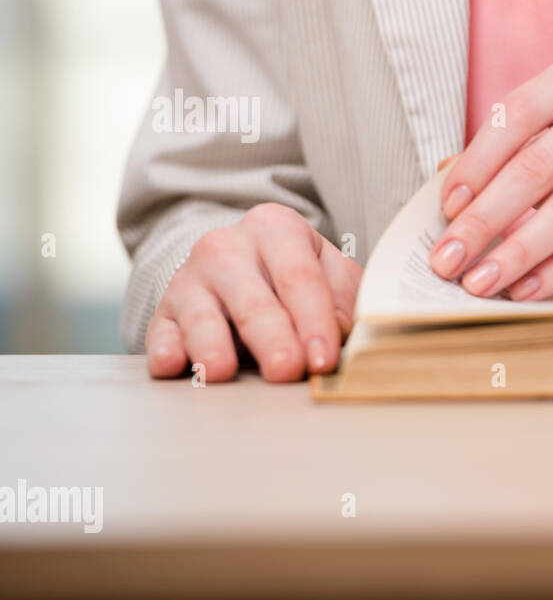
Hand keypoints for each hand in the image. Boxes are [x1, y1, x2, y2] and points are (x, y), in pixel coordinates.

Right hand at [145, 204, 361, 380]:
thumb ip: (344, 298)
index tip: (324, 359)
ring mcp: (189, 278)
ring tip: (222, 372)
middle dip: (272, 339)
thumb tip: (340, 331)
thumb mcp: (330, 270)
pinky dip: (164, 350)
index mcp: (276, 228)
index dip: (315, 320)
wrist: (234, 263)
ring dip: (212, 347)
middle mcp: (226, 247)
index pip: (300, 277)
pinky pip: (161, 332)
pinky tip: (171, 364)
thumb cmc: (294, 273)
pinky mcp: (164, 312)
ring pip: (202, 317)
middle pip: (254, 301)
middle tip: (287, 370)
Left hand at [429, 51, 552, 299]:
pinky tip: (527, 287)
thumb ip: (510, 156)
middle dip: (486, 218)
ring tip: (480, 281)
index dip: (476, 163)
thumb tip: (442, 184)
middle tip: (448, 259)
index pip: (518, 113)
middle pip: (539, 164)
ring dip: (517, 251)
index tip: (446, 210)